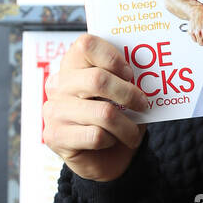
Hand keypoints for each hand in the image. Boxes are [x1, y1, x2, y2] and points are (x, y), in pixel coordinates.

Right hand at [43, 33, 147, 182]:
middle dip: (128, 93)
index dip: (112, 57)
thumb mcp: (124, 95)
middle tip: (143, 104)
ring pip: (103, 113)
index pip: (86, 44)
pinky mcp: (54, 136)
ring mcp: (53, 110)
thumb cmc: (117, 119)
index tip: (130, 73)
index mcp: (73, 66)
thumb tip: (149, 72)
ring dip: (126, 126)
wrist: (107, 158)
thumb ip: (128, 79)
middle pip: (97, 79)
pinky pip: (96, 135)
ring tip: (132, 132)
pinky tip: (110, 141)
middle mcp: (58, 85)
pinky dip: (112, 140)